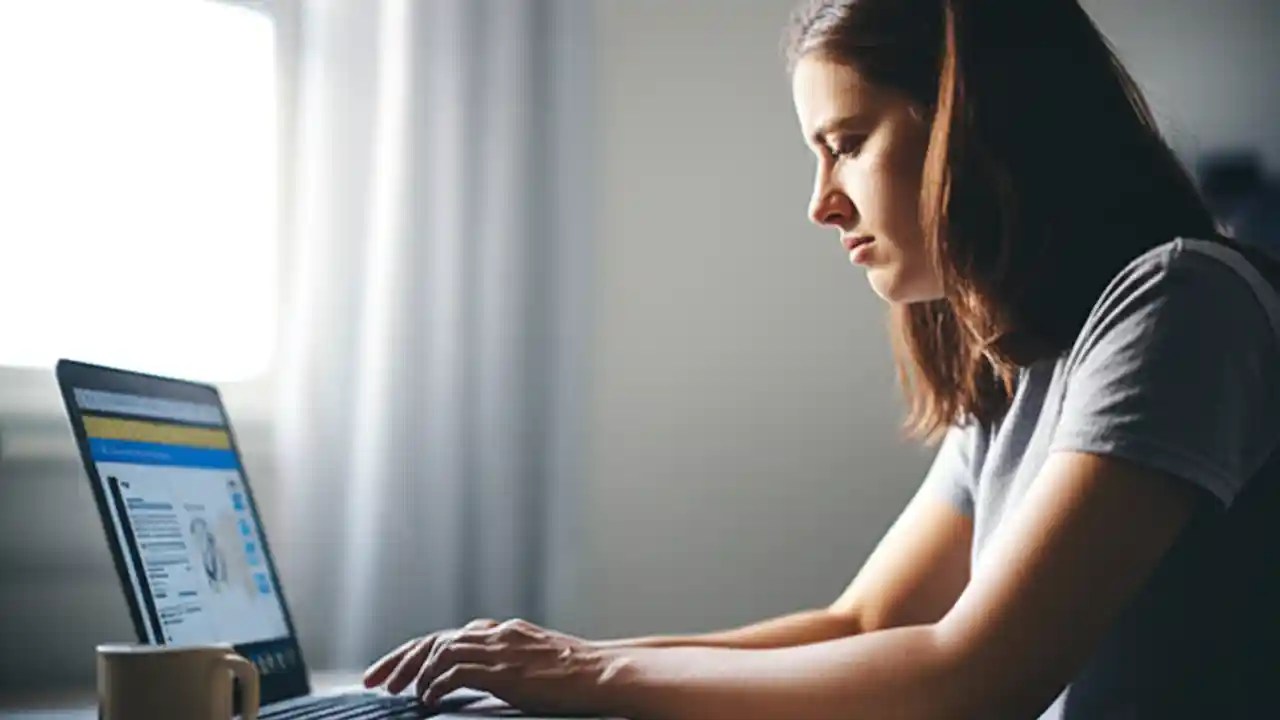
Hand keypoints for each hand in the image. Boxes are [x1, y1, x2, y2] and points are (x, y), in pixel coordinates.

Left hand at [368, 618, 627, 715]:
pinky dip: (435, 685)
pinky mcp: (502, 670)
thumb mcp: (536, 660)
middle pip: (434, 639)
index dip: (416, 652)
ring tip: (398, 693)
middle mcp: (496, 634)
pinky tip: (428, 700)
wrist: (603, 673)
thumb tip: (482, 679)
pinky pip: (455, 672)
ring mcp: (499, 649)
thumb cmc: (577, 674)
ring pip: (438, 650)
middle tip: (374, 680)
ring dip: (412, 672)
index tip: (394, 671)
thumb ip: (507, 662)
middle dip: (400, 659)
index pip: (448, 635)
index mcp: (502, 631)